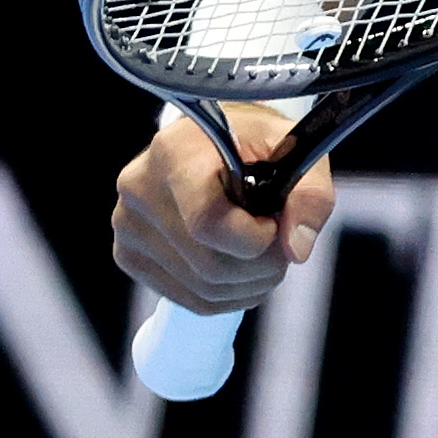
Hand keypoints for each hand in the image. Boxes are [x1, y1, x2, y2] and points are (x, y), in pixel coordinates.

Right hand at [110, 109, 331, 316]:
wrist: (213, 138)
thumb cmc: (256, 141)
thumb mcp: (294, 148)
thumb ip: (309, 193)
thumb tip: (298, 249)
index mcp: (175, 152)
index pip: (208, 222)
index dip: (254, 238)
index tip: (275, 223)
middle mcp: (139, 188)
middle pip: (209, 263)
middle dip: (262, 266)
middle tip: (283, 244)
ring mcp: (128, 226)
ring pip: (202, 289)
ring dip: (250, 284)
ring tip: (267, 254)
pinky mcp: (129, 255)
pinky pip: (188, 300)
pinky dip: (228, 296)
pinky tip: (244, 270)